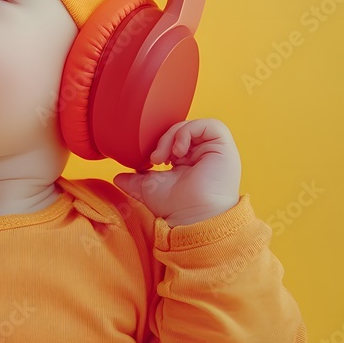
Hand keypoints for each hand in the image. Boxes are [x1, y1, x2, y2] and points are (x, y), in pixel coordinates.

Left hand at [113, 118, 241, 226]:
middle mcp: (204, 154)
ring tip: (165, 157)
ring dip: (173, 136)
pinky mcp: (225, 147)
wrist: (193, 217)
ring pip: (193, 125)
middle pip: (182, 129)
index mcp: (190, 161)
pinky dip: (188, 132)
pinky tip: (179, 151)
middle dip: (163, 139)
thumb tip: (117, 178)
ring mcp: (215, 150)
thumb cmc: (175, 207)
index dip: (161, 142)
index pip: (175, 137)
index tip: (151, 160)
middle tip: (155, 159)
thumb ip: (134, 181)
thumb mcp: (148, 189)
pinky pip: (210, 125)